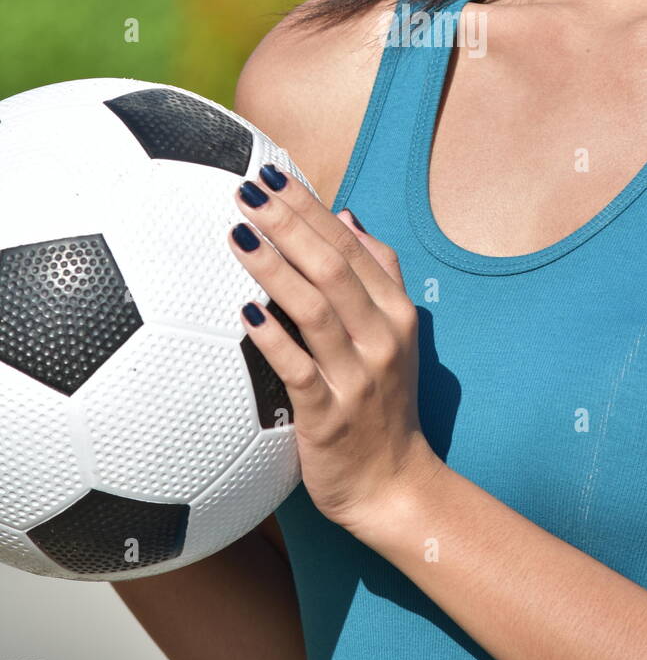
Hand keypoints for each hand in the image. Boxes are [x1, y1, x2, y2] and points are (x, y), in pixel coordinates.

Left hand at [227, 164, 442, 534]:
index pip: (350, 244)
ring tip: (238, 236)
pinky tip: (246, 313)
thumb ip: (376, 271)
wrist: (394, 484)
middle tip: (246, 192)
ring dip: (274, 269)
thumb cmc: (383, 402)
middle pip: (333, 267)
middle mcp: (382, 337)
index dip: (309, 208)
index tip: (271, 175)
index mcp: (395, 310)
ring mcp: (358, 377)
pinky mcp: (330, 416)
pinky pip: (298, 370)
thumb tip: (346, 214)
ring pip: (314, 310)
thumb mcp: (395, 332)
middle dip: (287, 225)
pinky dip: (273, 339)